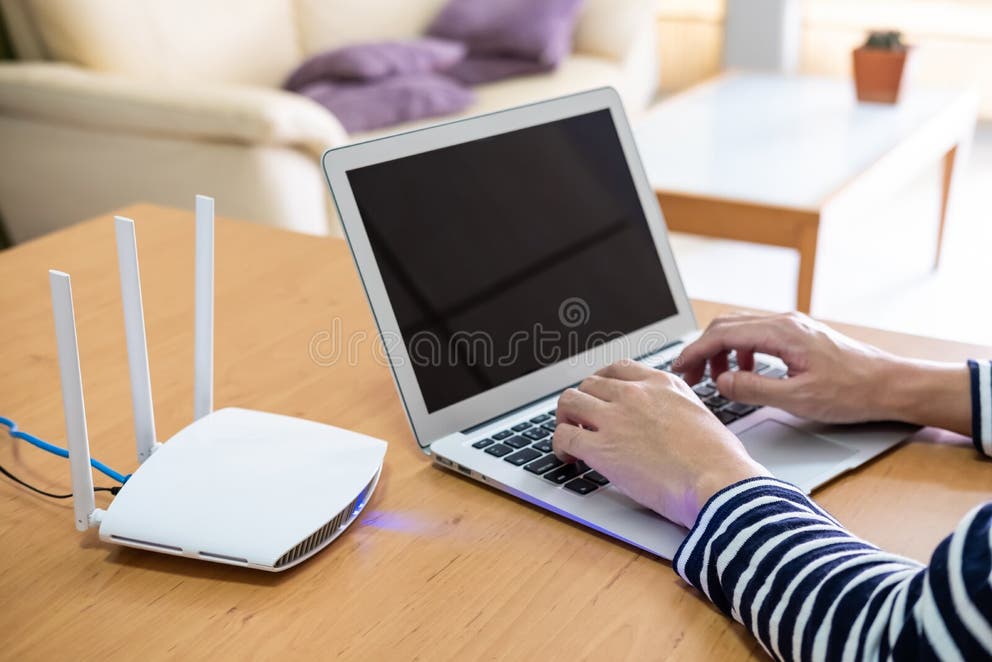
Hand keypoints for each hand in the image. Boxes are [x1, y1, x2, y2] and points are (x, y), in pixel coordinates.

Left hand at [552, 360, 767, 528]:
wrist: (718, 482)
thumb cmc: (720, 459)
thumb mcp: (700, 415)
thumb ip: (677, 408)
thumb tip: (671, 421)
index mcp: (661, 384)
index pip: (618, 369)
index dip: (602, 383)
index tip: (599, 396)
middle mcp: (634, 394)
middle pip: (589, 384)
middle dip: (582, 402)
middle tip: (582, 421)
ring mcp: (614, 419)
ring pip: (568, 402)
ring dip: (564, 418)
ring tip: (569, 436)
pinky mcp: (600, 448)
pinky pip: (564, 436)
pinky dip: (559, 446)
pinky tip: (566, 458)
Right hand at [674, 312, 971, 433]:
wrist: (890, 385)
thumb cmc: (853, 392)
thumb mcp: (798, 398)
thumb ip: (754, 389)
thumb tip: (722, 382)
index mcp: (781, 332)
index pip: (722, 334)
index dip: (694, 352)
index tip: (679, 369)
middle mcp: (784, 321)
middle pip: (726, 326)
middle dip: (701, 350)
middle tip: (689, 376)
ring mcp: (791, 326)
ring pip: (740, 329)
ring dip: (720, 351)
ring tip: (716, 379)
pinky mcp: (797, 335)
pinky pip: (756, 334)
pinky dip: (740, 351)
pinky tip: (746, 372)